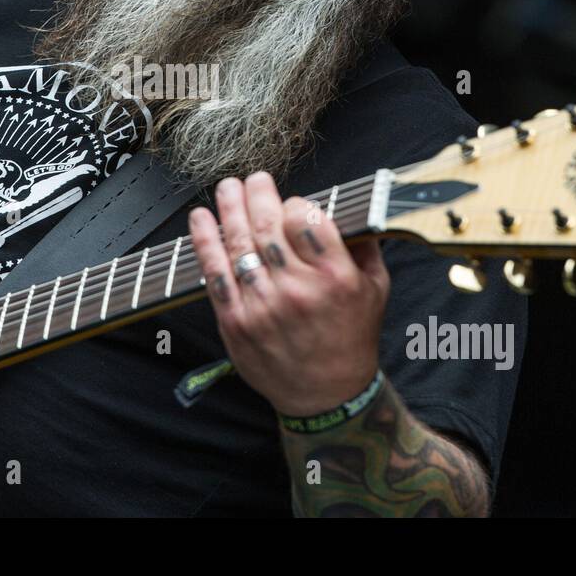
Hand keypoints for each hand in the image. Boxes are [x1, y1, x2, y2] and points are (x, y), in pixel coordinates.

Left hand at [188, 171, 390, 416]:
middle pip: (268, 225)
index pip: (306, 220)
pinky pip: (215, 272)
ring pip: (239, 243)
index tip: (292, 203)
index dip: (295, 204)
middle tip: (254, 179)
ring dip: (229, 208)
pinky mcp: (236, 321)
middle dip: (258, 194)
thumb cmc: (350, 340)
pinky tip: (200, 218)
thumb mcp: (375, 292)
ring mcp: (263, 305)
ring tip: (228, 188)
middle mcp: (298, 289)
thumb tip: (351, 208)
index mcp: (336, 278)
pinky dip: (204, 241)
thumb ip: (364, 248)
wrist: (326, 395)